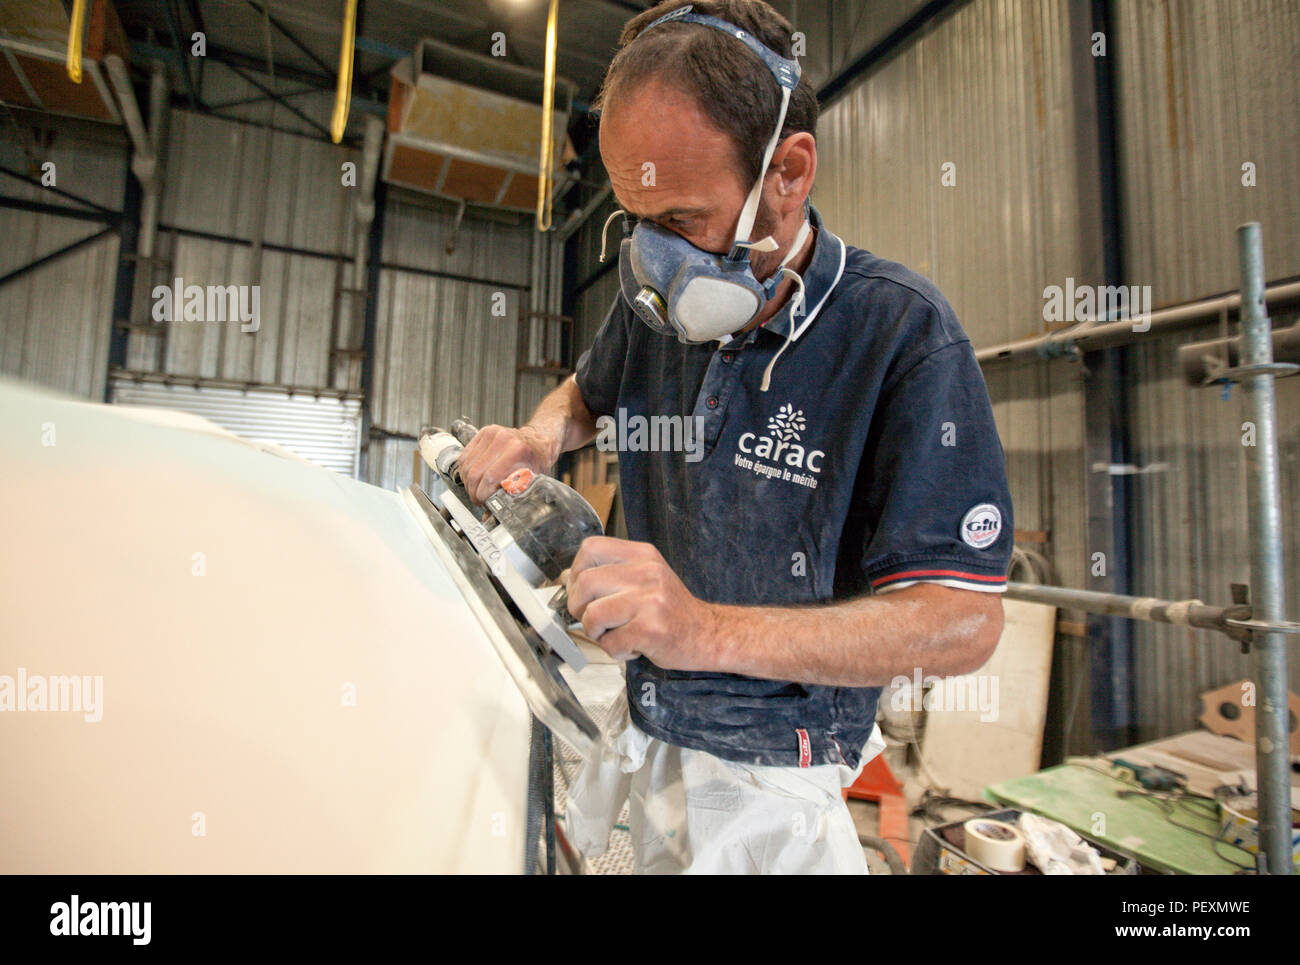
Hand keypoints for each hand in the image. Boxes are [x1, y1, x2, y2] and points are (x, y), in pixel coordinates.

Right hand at [458, 424, 557, 503]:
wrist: (538, 441)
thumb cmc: (536, 461)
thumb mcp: (530, 482)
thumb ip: (512, 499)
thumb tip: (491, 518)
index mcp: (517, 451)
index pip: (489, 478)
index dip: (483, 496)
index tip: (485, 504)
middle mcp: (503, 439)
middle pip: (474, 473)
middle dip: (474, 492)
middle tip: (480, 500)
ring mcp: (491, 433)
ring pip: (466, 466)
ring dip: (468, 483)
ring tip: (478, 490)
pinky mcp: (483, 433)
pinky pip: (464, 457)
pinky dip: (466, 471)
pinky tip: (474, 478)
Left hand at [565, 536, 721, 670]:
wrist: (707, 634)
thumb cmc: (670, 610)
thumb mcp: (645, 578)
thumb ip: (610, 574)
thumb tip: (566, 579)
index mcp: (643, 555)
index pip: (590, 548)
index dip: (577, 571)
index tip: (583, 590)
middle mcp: (647, 573)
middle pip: (585, 583)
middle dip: (579, 607)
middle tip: (595, 619)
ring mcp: (650, 601)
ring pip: (592, 615)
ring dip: (596, 633)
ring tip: (615, 634)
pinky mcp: (651, 630)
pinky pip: (610, 642)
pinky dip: (615, 651)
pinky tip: (632, 646)